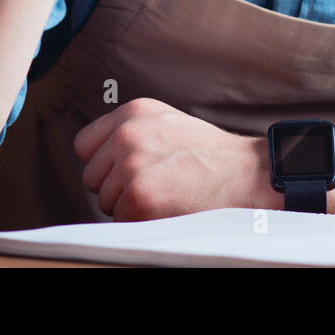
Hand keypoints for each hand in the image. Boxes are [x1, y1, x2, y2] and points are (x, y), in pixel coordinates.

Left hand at [75, 98, 269, 220]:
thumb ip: (132, 134)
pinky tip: (170, 207)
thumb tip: (100, 161)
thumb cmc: (214, 157)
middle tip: (155, 185)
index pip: (85, 144)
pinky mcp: (137, 197)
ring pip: (105, 202)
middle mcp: (128, 134)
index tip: (124, 170)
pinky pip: (120, 221)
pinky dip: (142, 222)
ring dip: (130, 206)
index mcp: (134, 113)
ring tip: (167, 194)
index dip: (103, 163)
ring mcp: (131, 165)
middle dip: (115, 187)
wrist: (249, 176)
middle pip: (91, 177)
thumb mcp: (169, 125)